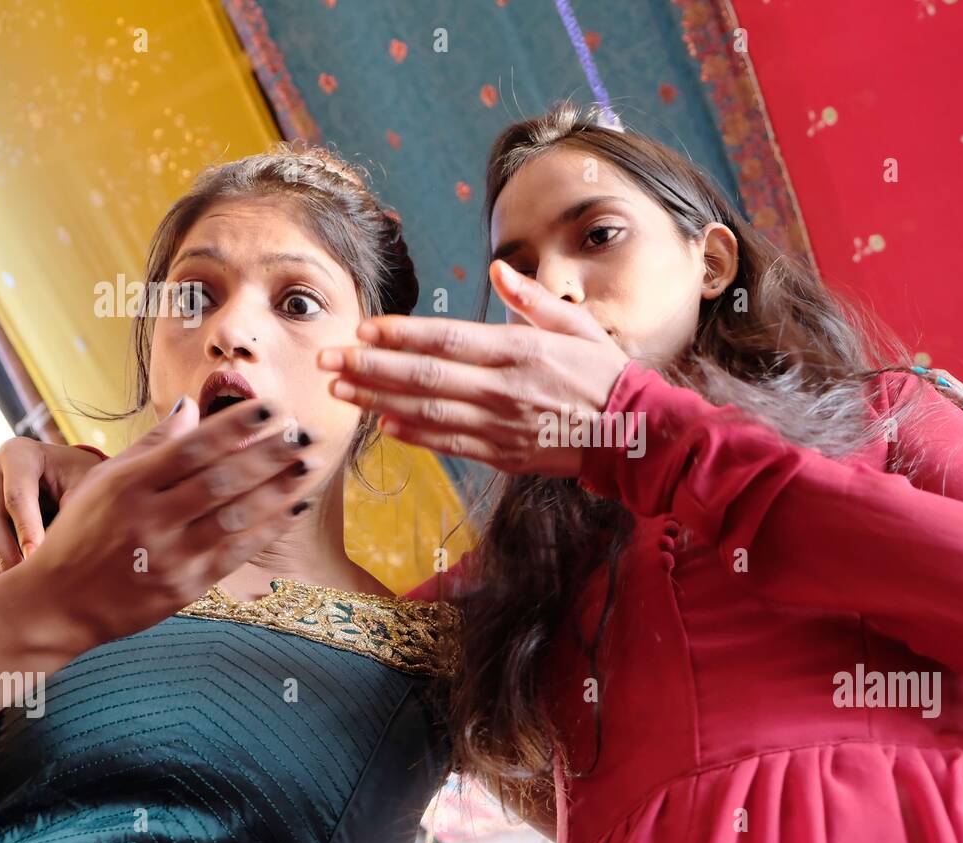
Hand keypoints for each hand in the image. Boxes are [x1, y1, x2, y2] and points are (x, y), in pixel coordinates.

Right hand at [0, 439, 103, 575]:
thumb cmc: (77, 479)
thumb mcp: (85, 484)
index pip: (16, 496)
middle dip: (4, 551)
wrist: (61, 472)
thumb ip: (75, 506)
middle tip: (24, 577)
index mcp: (20, 453)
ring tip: (11, 580)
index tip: (37, 558)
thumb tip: (65, 539)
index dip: (26, 530)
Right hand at [10, 396, 317, 653]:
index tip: (270, 407)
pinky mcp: (185, 587)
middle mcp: (150, 519)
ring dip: (278, 488)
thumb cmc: (83, 533)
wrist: (58, 604)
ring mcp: (169, 556)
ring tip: (308, 465)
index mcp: (129, 485)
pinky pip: (237, 552)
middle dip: (270, 454)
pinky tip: (294, 507)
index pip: (192, 448)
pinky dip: (269, 528)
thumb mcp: (105, 482)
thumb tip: (191, 406)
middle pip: (222, 479)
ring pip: (236, 515)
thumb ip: (151, 445)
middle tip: (305, 433)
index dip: (235, 426)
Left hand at [318, 259, 630, 476]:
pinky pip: (450, 444)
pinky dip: (414, 435)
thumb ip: (532, 297)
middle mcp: (505, 388)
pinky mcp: (504, 455)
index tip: (362, 329)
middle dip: (369, 368)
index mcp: (520, 349)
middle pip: (425, 376)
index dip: (400, 335)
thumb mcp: (577, 323)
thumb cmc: (606, 374)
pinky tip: (384, 426)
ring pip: (429, 413)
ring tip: (340, 392)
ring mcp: (502, 425)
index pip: (448, 339)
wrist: (635, 435)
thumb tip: (498, 268)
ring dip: (379, 402)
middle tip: (327, 361)